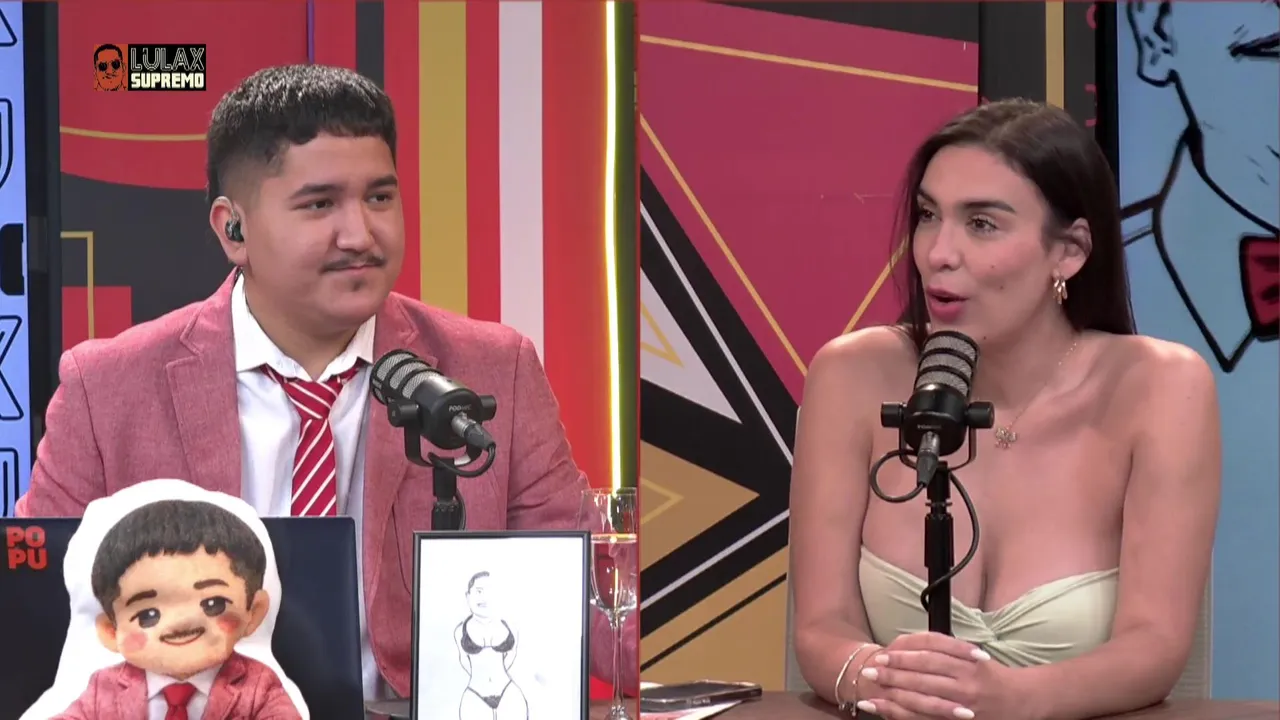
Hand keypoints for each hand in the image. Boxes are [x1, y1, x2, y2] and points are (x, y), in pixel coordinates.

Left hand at [853, 632, 1021, 719]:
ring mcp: (963, 706)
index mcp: (967, 662)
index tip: (884, 654)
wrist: (1020, 700)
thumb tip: (910, 646)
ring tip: (871, 693)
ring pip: (923, 701)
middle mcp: (966, 684)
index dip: (904, 655)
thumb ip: (945, 651)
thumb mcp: (972, 656)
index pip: (929, 656)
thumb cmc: (991, 676)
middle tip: (870, 671)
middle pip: (923, 677)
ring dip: (894, 697)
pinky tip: (886, 712)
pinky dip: (904, 715)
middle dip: (894, 674)